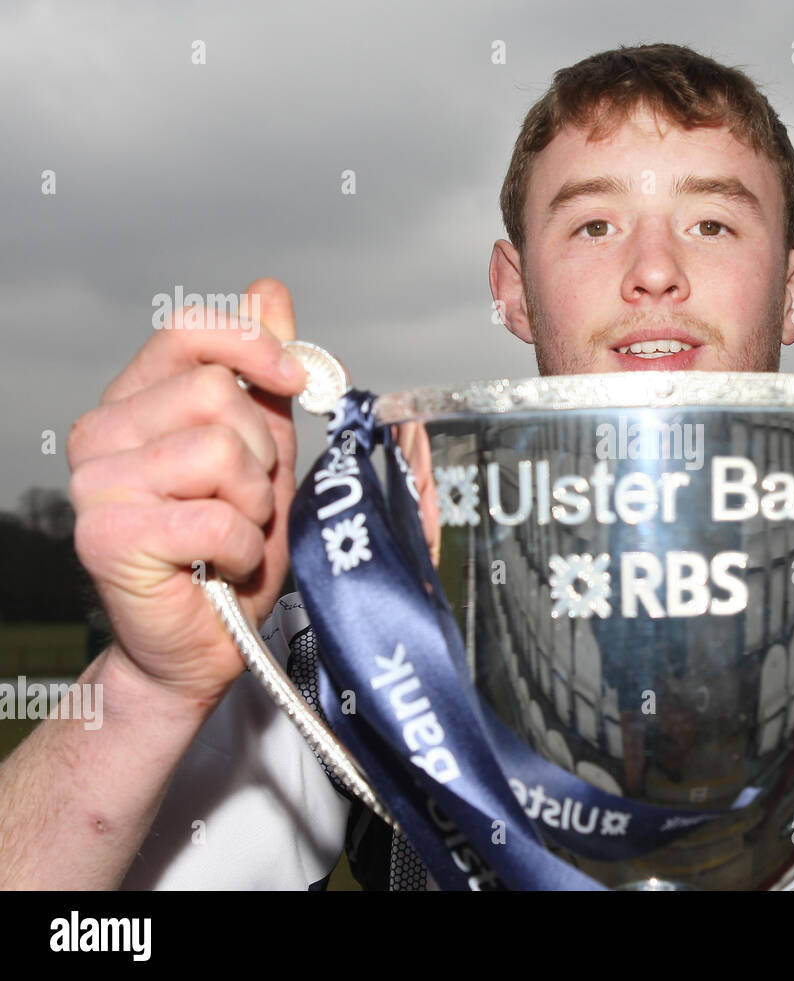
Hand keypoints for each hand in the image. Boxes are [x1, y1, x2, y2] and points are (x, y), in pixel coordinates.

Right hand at [68, 279, 305, 704]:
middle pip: (218, 394)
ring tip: (233, 535)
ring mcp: (96, 484)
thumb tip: (270, 292)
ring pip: (221, 450)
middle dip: (263, 456)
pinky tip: (222, 565)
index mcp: (134, 404)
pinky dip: (242, 547)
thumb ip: (261, 376)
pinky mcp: (108, 536)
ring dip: (254, 505)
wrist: (204, 640)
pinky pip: (215, 515)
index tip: (295, 380)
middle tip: (247, 504)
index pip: (189, 332)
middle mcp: (100, 436)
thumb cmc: (228, 549)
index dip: (254, 345)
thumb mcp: (262, 450)